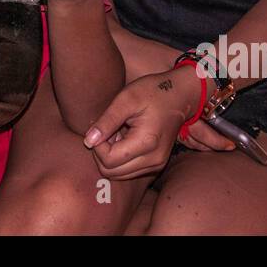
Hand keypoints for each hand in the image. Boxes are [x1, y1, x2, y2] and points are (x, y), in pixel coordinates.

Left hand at [82, 66, 209, 179]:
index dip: (97, 146)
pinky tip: (123, 139)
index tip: (99, 126)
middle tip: (106, 130)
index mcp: (147, 143)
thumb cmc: (152, 92)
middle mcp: (154, 160)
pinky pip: (128, 171)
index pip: (108, 160)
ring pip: (118, 174)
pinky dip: (119, 159)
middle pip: (111, 172)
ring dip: (109, 157)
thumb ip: (106, 121)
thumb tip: (88, 142)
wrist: (179, 95)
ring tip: (115, 133)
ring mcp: (157, 164)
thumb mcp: (126, 99)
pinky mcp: (156, 164)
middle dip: (101, 153)